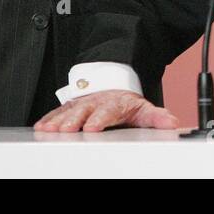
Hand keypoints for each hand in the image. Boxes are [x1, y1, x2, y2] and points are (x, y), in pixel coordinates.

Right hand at [33, 90, 178, 131]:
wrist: (112, 83)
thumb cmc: (126, 102)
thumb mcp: (143, 108)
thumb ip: (156, 117)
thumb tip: (171, 123)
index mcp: (114, 103)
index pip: (107, 111)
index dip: (99, 118)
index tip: (92, 126)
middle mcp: (96, 102)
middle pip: (84, 111)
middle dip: (74, 120)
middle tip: (66, 130)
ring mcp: (82, 103)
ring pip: (68, 111)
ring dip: (58, 120)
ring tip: (49, 129)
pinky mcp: (71, 106)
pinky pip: (58, 112)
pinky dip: (49, 119)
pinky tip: (42, 127)